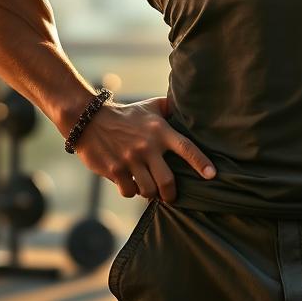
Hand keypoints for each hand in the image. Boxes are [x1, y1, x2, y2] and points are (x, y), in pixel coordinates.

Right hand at [75, 95, 215, 202]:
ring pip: (148, 190)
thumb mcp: (150, 106)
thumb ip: (169, 108)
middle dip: (171, 194)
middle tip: (171, 196)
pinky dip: (132, 191)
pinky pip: (130, 191)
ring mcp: (130, 159)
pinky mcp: (115, 170)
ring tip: (149, 189)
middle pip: (168, 181)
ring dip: (150, 194)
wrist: (89, 120)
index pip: (186, 147)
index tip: (212, 174)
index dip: (201, 162)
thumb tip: (188, 104)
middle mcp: (147, 146)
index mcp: (160, 131)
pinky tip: (131, 183)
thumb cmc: (126, 114)